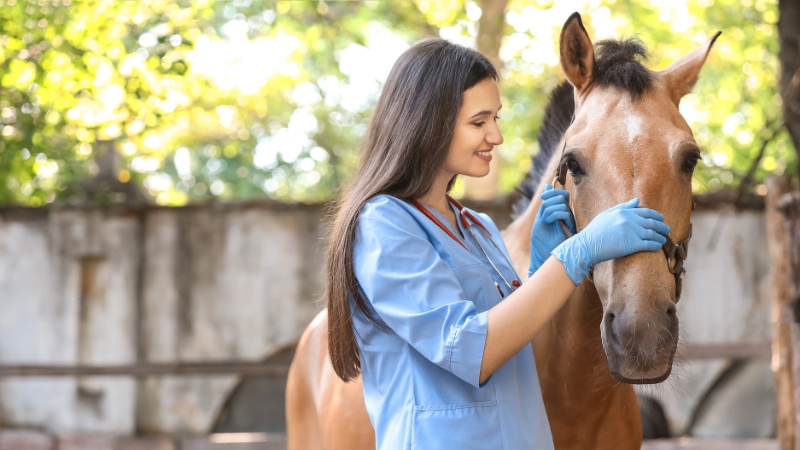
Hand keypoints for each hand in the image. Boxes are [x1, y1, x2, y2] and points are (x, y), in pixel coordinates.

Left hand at [529, 184, 576, 276]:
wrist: (543, 258)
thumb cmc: (542, 242)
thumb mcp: (541, 219)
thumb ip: (545, 204)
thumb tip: (548, 187)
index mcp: (560, 214)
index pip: (561, 194)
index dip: (552, 192)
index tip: (542, 198)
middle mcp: (567, 216)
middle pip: (562, 196)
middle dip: (549, 199)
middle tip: (543, 213)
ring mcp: (570, 222)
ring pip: (562, 203)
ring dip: (549, 209)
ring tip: (545, 221)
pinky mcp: (571, 228)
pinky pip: (564, 212)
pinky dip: (553, 214)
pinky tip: (549, 222)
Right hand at [552, 198, 669, 284]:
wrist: (587, 245)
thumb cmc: (595, 231)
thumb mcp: (607, 214)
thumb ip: (623, 207)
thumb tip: (638, 201)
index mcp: (624, 212)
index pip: (646, 212)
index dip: (656, 215)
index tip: (661, 218)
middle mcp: (629, 221)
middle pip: (651, 223)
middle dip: (661, 226)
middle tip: (667, 229)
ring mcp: (631, 233)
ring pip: (652, 234)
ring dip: (660, 237)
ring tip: (664, 239)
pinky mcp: (631, 245)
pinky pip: (648, 244)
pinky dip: (655, 245)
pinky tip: (659, 246)